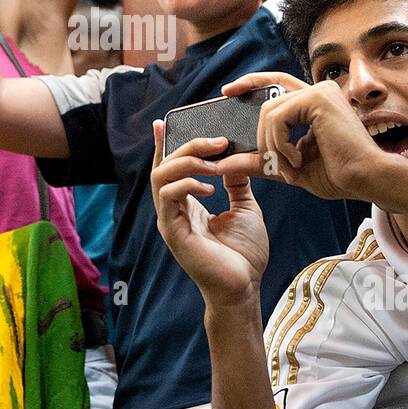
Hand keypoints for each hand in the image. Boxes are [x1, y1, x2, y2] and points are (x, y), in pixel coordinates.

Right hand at [150, 122, 268, 310]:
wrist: (245, 286)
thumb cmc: (244, 253)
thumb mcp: (244, 206)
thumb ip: (236, 182)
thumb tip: (234, 157)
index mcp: (187, 204)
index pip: (169, 167)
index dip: (164, 144)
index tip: (165, 122)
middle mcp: (174, 210)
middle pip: (164, 166)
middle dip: (187, 146)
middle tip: (216, 140)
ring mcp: (171, 221)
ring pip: (162, 177)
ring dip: (188, 162)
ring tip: (215, 162)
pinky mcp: (173, 232)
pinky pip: (169, 197)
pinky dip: (188, 184)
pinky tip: (210, 186)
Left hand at [217, 71, 392, 202]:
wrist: (368, 180)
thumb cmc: (339, 175)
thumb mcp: (289, 168)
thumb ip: (259, 161)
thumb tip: (222, 164)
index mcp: (315, 103)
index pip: (276, 84)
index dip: (251, 83)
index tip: (227, 91)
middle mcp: (318, 91)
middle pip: (267, 103)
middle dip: (261, 137)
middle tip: (270, 164)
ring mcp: (319, 92)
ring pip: (269, 113)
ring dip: (271, 146)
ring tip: (289, 167)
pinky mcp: (318, 99)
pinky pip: (278, 118)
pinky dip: (280, 143)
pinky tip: (297, 160)